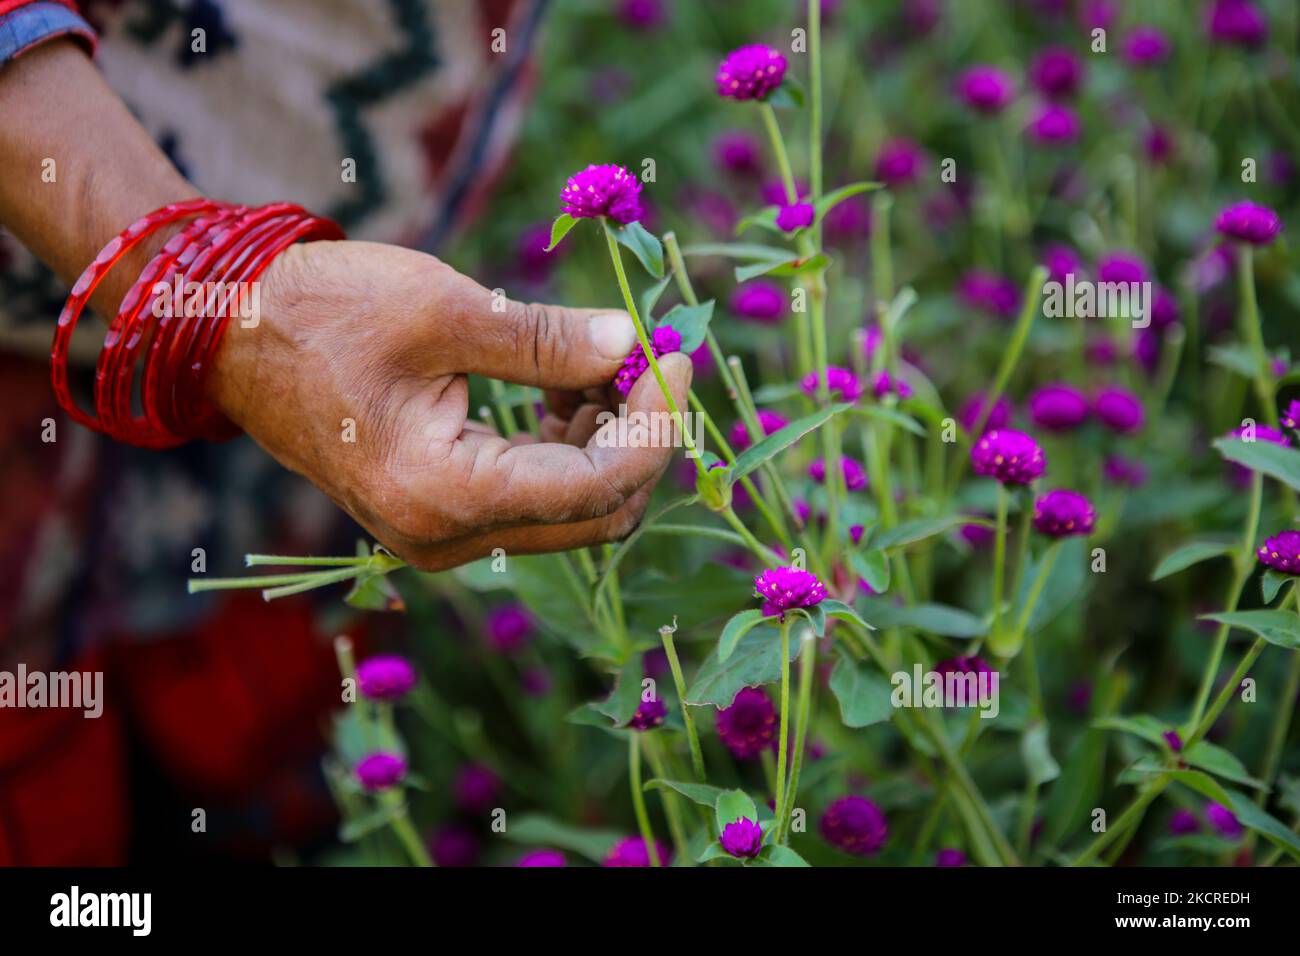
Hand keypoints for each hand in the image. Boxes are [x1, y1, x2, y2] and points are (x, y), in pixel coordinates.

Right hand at [208, 239, 690, 569]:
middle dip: (641, 437)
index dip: (655, 426)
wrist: (230, 339)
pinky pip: (536, 496)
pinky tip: (566, 387)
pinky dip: (570, 446)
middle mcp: (446, 537)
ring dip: (609, 440)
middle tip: (655, 358)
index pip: (597, 488)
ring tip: (603, 360)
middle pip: (596, 514)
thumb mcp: (442, 310)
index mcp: (444, 496)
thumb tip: (629, 344)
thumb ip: (544, 339)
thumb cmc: (322, 314)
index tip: (678, 358)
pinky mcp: (442, 513)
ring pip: (573, 509)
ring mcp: (443, 534)